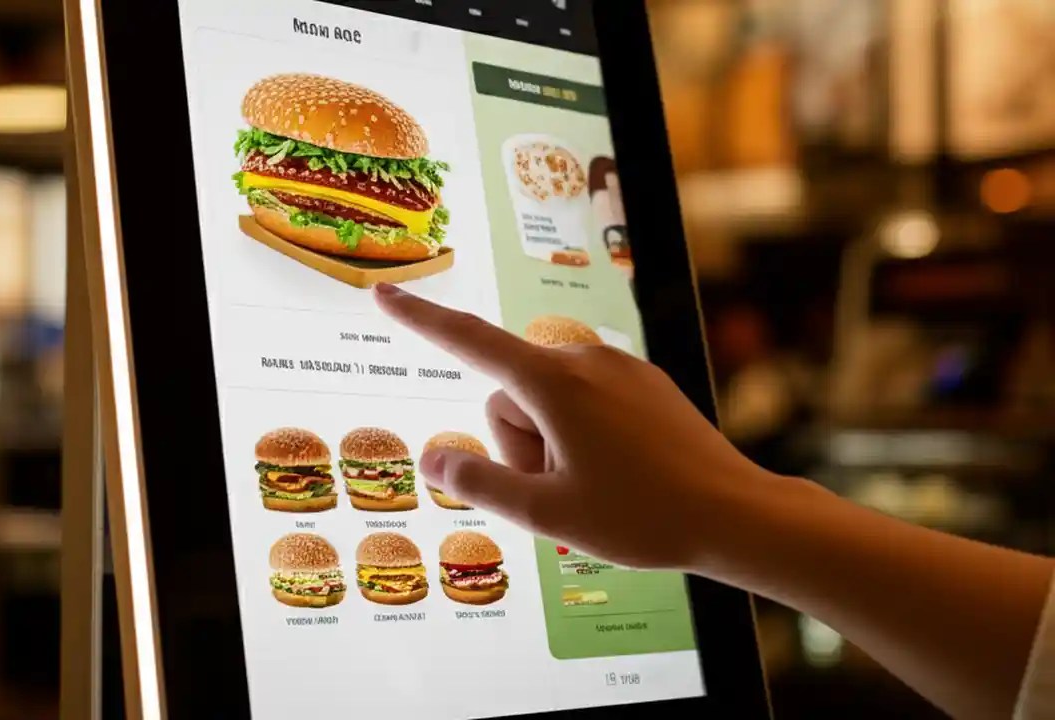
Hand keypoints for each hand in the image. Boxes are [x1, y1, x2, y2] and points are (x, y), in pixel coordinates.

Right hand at [374, 284, 778, 570]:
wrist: (734, 514)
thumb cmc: (641, 517)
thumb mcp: (546, 514)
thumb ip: (479, 482)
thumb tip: (430, 457)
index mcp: (554, 384)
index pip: (469, 342)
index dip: (420, 320)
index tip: (384, 294)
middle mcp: (584, 360)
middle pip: (509, 394)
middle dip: (517, 443)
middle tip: (562, 490)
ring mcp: (618, 367)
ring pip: (547, 400)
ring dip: (550, 442)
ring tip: (597, 484)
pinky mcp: (642, 381)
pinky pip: (585, 398)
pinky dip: (582, 434)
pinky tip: (621, 470)